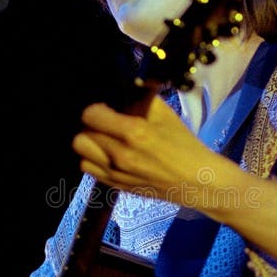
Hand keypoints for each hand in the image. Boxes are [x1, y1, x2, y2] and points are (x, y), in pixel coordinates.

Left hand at [72, 97, 220, 207]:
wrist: (195, 180)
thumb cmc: (182, 144)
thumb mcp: (165, 114)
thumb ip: (139, 99)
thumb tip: (120, 90)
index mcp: (133, 132)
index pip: (90, 115)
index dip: (97, 109)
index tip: (108, 109)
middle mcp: (120, 155)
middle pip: (81, 136)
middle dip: (92, 127)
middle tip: (106, 125)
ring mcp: (116, 174)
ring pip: (81, 154)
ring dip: (90, 144)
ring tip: (106, 140)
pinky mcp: (116, 186)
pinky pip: (90, 169)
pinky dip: (95, 159)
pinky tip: (110, 154)